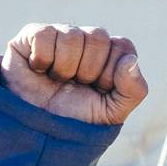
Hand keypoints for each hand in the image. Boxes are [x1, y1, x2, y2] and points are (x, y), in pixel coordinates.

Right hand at [1, 23, 147, 127]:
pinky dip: (42, 59)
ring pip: (72, 36)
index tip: (99, 89)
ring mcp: (60, 35)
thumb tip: (131, 60)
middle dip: (88, 70)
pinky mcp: (32, 35)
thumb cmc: (76, 119)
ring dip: (64, 68)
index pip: (122, 46)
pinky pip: (44, 35)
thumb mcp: (113, 112)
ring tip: (56, 80)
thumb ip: (134, 90)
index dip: (111, 73)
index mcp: (109, 53)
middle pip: (98, 37)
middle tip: (75, 85)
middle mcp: (86, 39)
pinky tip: (38, 70)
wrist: (36, 131)